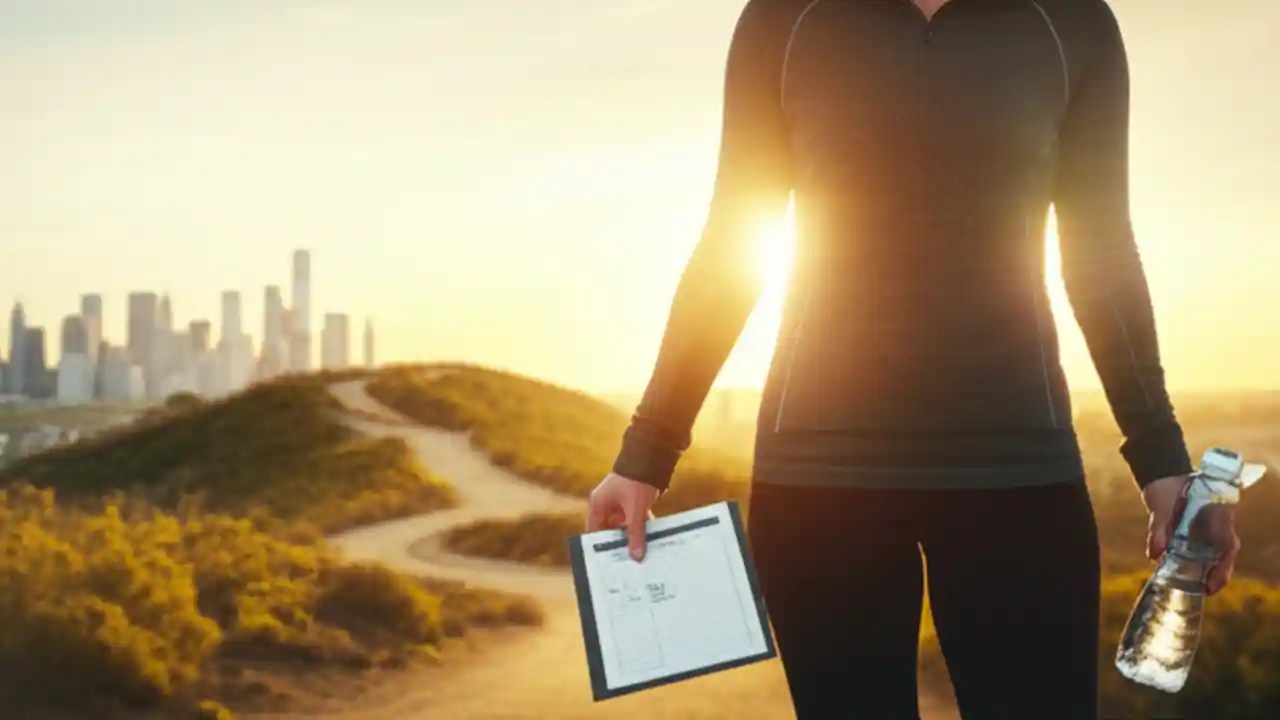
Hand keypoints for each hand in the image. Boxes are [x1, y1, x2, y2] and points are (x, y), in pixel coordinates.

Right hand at [587, 473, 658, 561]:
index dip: (599, 546)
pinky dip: (640, 527)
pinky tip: (649, 538)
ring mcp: (619, 502)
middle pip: (609, 530)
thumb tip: (636, 556)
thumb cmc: (637, 481)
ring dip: (632, 535)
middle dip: (619, 543)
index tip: (608, 562)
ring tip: (639, 553)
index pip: (594, 531)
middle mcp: (606, 504)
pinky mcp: (632, 500)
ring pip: (623, 525)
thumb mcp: (636, 510)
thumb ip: (635, 533)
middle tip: (626, 561)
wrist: (652, 457)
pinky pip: (633, 519)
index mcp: (598, 504)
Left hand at [1142, 474, 1241, 594]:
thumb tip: (1153, 556)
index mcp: (1216, 515)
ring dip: (1208, 569)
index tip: (1212, 584)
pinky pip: (1200, 548)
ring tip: (1198, 587)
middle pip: (1224, 553)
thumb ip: (1158, 531)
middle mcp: (1215, 523)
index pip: (1228, 545)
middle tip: (1207, 590)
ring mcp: (1206, 526)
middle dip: (1219, 573)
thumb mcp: (1160, 508)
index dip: (1223, 567)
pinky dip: (1194, 562)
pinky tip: (1184, 574)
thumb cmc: (1166, 487)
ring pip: (1214, 552)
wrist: (1160, 473)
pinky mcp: (1193, 528)